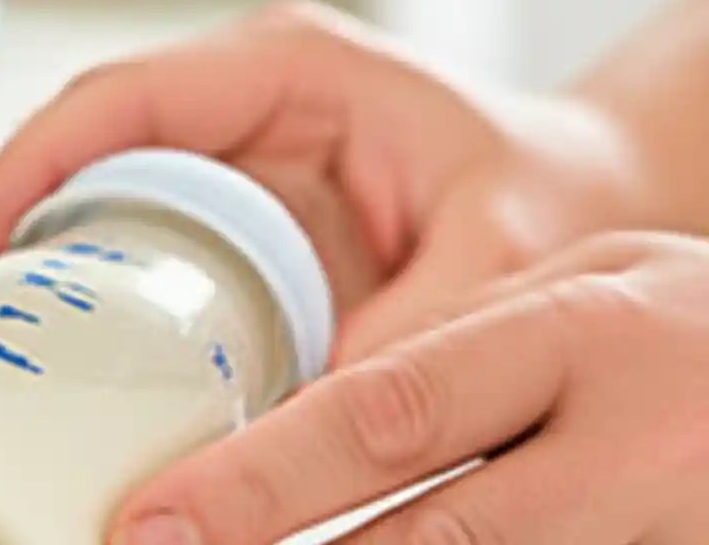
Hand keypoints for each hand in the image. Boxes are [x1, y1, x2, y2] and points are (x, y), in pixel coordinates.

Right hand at [0, 0, 655, 347]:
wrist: (578, 193)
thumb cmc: (543, 191)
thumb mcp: (494, 259)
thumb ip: (403, 339)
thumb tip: (302, 433)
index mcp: (287, 69)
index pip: (118, 103)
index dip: (26, 175)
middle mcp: (244, 98)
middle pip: (85, 149)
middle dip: (10, 230)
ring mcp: (235, 150)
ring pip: (103, 195)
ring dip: (46, 266)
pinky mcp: (238, 204)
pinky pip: (143, 237)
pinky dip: (99, 291)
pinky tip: (80, 355)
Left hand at [110, 231, 708, 544]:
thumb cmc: (693, 323)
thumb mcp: (592, 286)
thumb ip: (464, 346)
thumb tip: (319, 410)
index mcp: (585, 339)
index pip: (392, 412)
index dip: (259, 479)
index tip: (152, 520)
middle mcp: (632, 451)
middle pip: (427, 539)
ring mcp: (673, 536)